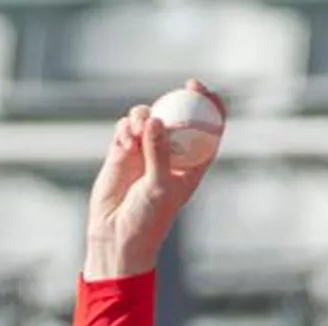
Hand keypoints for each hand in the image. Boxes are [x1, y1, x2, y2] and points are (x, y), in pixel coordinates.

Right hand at [83, 81, 220, 280]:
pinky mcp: (123, 152)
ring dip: (144, 115)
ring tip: (137, 129)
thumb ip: (158, 152)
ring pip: (149, 118)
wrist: (117, 235)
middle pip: (179, 117)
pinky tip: (124, 140)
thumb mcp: (159, 186)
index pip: (208, 131)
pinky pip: (125, 128)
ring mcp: (146, 152)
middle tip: (182, 88)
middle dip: (179, 99)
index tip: (205, 91)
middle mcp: (171, 155)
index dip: (210, 108)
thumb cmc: (148, 219)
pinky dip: (125, 127)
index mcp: (192, 166)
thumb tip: (157, 120)